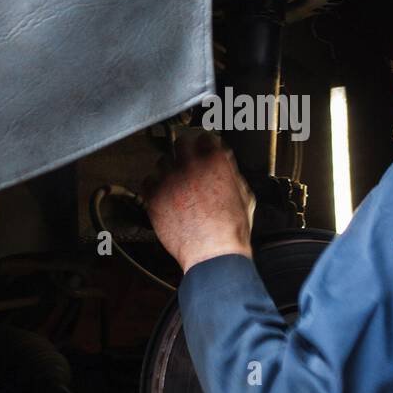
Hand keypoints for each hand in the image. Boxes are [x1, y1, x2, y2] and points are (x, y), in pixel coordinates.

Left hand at [145, 131, 254, 273]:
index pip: (205, 137)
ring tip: (176, 182)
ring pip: (162, 161)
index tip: (204, 150)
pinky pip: (148, 181)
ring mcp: (169, 181)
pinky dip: (154, 185)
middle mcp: (190, 166)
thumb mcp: (244, 195)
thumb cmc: (230, 230)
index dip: (205, 145)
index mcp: (215, 162)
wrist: (213, 254)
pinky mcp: (155, 197)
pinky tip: (164, 193)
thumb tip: (225, 163)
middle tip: (188, 162)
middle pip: (180, 144)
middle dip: (185, 152)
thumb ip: (232, 173)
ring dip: (169, 169)